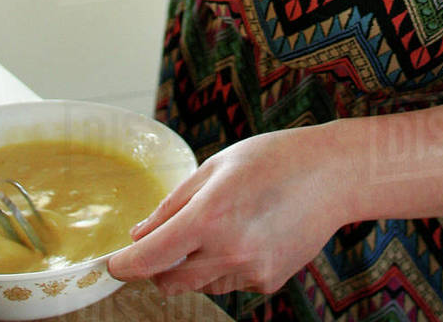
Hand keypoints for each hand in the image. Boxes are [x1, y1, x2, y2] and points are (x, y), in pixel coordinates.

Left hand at [107, 128, 346, 296]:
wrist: (332, 175)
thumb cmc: (272, 159)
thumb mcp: (216, 167)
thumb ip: (173, 204)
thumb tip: (138, 236)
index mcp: (210, 216)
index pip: (149, 258)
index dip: (122, 265)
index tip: (111, 263)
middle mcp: (229, 251)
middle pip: (168, 280)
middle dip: (157, 264)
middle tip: (168, 236)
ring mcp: (251, 271)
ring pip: (198, 284)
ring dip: (192, 265)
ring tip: (220, 224)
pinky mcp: (268, 281)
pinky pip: (228, 283)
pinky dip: (223, 266)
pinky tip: (246, 233)